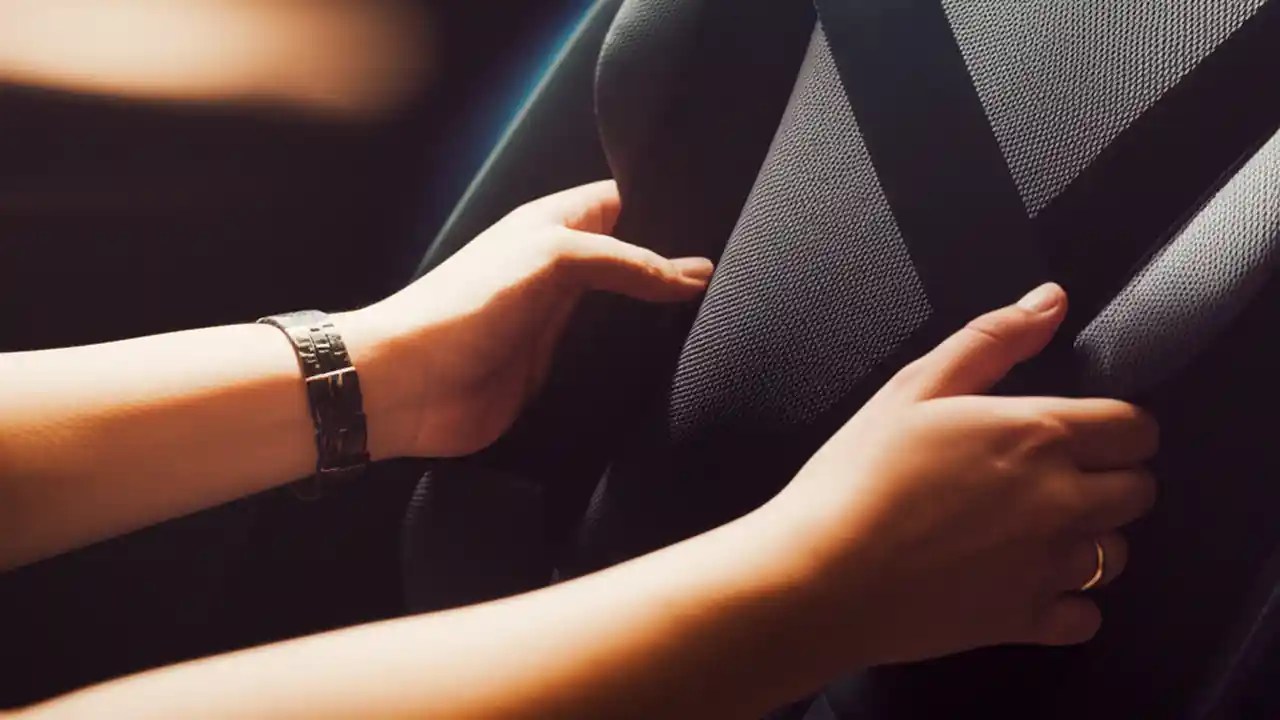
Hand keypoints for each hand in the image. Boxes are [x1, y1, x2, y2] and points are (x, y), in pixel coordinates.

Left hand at [342, 180, 713, 458]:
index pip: (624, 201)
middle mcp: (560, 270)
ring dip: (660, 320)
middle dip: (674, 268)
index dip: (666, 204)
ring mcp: (558, 322)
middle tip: (736, 277)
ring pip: (625, 313)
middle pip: (632, 260)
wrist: (409, 385)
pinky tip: (679, 368)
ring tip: (723, 322)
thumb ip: (628, 263)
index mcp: (555, 225)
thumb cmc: (468, 304)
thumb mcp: (555, 260)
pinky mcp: (554, 372)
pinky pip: (608, 363)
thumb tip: (697, 274)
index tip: (721, 219)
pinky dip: (638, 365)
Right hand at [758, 283, 1158, 668]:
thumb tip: (1050, 301)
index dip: (1115, 426)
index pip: (1136, 428)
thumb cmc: (857, 477)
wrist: (821, 574)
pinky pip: (1087, 618)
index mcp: (1037, 434)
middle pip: (1138, 490)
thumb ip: (992, 339)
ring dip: (1089, 539)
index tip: (1079, 432)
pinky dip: (1066, 603)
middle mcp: (1061, 502)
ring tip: (1030, 531)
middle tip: (1048, 478)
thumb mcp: (914, 387)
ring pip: (1118, 554)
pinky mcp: (1026, 621)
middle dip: (1107, 479)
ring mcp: (1048, 567)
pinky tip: (1021, 581)